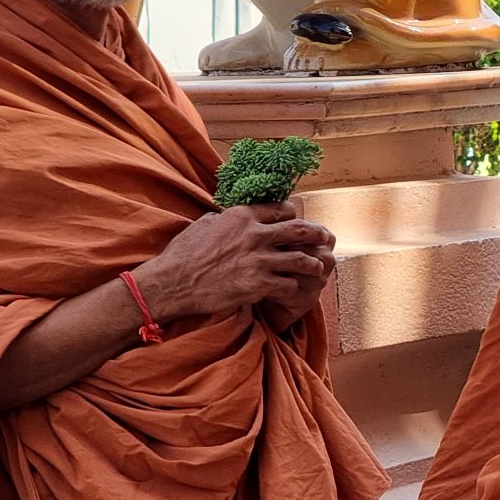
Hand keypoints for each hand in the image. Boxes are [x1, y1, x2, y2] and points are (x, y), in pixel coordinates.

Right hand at [133, 202, 334, 321]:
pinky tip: (298, 289)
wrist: (173, 283)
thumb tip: (229, 214)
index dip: (294, 214)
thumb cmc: (182, 254)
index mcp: (242, 215)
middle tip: (327, 237)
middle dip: (317, 233)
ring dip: (313, 264)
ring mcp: (259, 261)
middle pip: (300, 230)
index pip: (281, 209)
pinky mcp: (259, 285)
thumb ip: (224, 218)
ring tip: (318, 267)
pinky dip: (296, 288)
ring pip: (301, 260)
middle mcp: (255, 235)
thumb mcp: (204, 224)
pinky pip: (289, 285)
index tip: (298, 218)